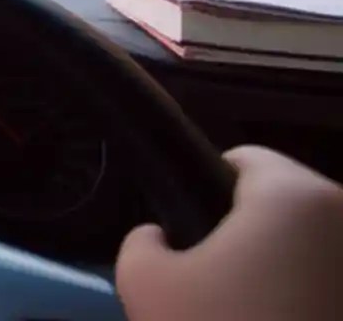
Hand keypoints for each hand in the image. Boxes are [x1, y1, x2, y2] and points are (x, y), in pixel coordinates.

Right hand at [116, 146, 342, 320]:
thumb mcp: (145, 284)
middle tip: (216, 289)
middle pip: (284, 209)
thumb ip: (141, 243)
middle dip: (250, 239)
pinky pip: (327, 286)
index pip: (243, 160)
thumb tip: (161, 238)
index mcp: (294, 195)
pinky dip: (311, 302)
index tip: (187, 237)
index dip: (204, 190)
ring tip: (254, 316)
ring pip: (313, 253)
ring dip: (287, 275)